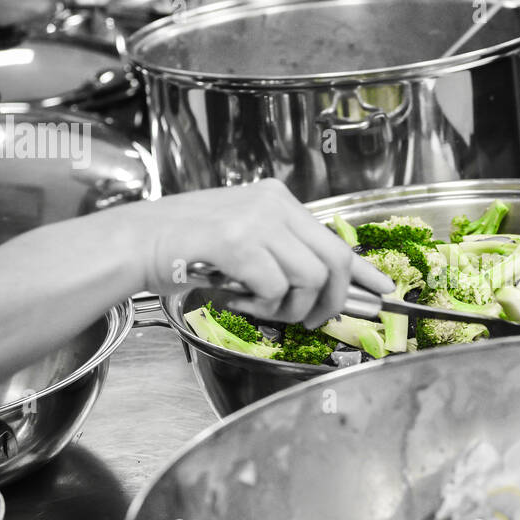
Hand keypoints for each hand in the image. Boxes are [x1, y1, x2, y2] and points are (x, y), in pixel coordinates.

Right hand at [126, 180, 393, 327]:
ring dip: (289, 306)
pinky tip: (238, 299)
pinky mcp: (236, 242)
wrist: (136, 241)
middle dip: (330, 301)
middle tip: (311, 320)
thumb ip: (284, 254)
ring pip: (309, 279)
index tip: (383, 289)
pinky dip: (261, 305)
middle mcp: (272, 204)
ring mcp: (255, 221)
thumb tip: (327, 288)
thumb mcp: (245, 239)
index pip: (335, 238)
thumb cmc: (187, 247)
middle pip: (334, 261)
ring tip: (259, 305)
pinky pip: (275, 287)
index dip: (364, 269)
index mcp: (277, 199)